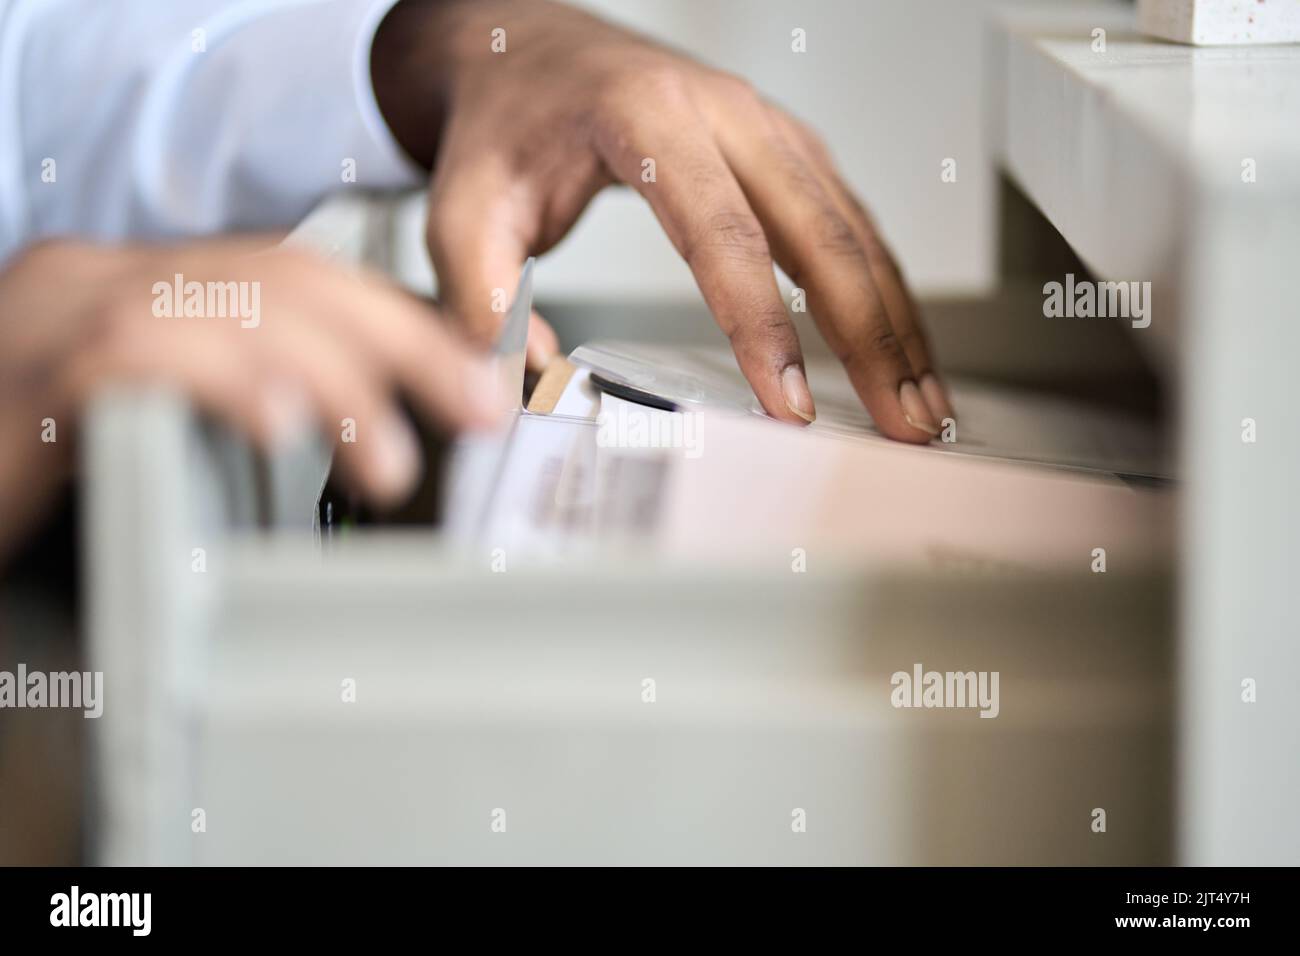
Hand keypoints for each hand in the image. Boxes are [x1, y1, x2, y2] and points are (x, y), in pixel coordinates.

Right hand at [0, 239, 497, 561]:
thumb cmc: (40, 469)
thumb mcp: (164, 424)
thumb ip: (249, 399)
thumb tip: (369, 421)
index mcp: (149, 288)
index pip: (299, 278)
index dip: (403, 324)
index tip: (480, 377)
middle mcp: (106, 278)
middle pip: (282, 279)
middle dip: (398, 345)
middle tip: (473, 412)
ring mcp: (61, 311)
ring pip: (226, 305)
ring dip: (332, 380)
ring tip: (388, 460)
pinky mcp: (30, 368)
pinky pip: (138, 353)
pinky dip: (223, 384)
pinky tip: (280, 428)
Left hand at [372, 0, 953, 438]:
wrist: (524, 46)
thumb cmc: (503, 124)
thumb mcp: (462, 208)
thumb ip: (476, 301)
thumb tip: (508, 393)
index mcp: (646, 119)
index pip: (721, 233)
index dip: (763, 325)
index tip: (791, 403)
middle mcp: (723, 113)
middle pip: (821, 230)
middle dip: (871, 335)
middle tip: (903, 419)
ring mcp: (763, 125)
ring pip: (854, 226)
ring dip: (895, 318)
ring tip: (922, 400)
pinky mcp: (781, 146)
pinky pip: (849, 216)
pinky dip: (883, 284)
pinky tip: (901, 340)